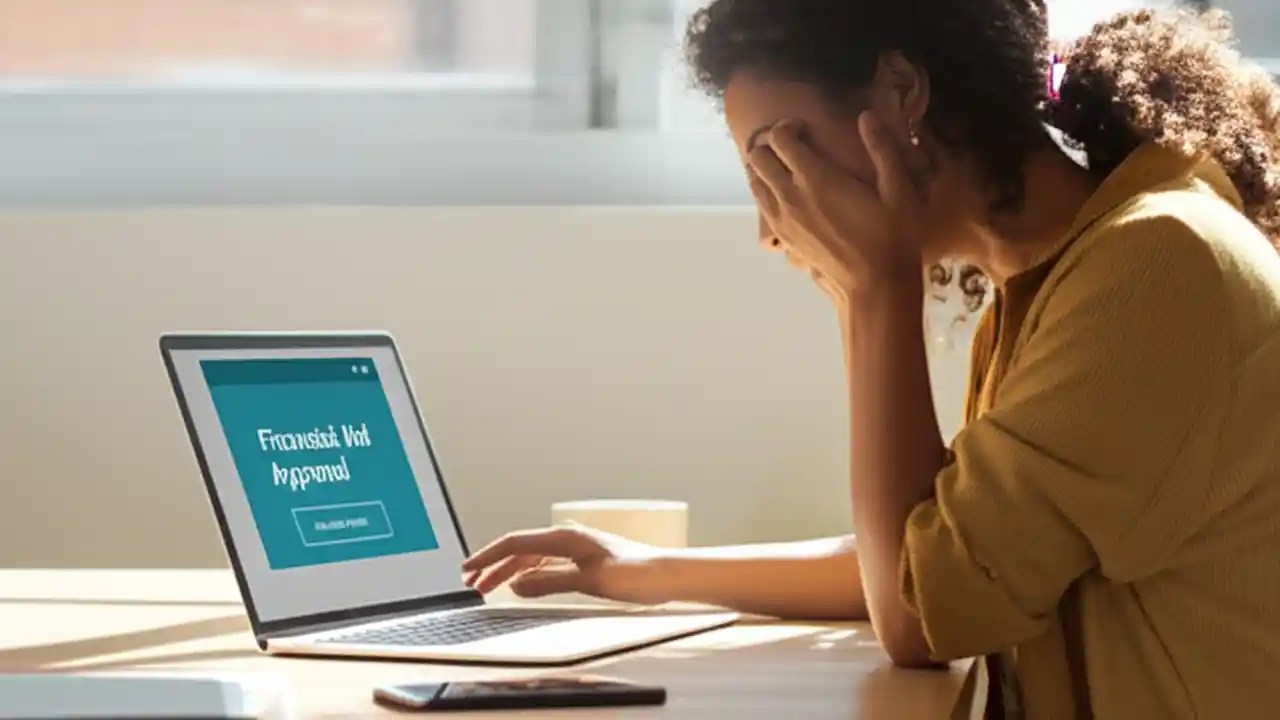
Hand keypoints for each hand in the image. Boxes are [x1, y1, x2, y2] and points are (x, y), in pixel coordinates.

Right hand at [461, 523, 668, 604]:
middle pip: (520, 549)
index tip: (467, 570)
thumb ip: (550, 582)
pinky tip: (523, 585)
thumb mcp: (589, 580)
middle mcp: (569, 539)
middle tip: (470, 582)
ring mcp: (576, 549)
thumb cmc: (636, 574)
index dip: (488, 556)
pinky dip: (529, 574)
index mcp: (566, 537)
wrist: (668, 575)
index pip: (515, 542)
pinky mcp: (585, 561)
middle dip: (493, 565)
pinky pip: (547, 565)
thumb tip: (515, 585)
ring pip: (532, 558)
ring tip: (488, 587)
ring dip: (509, 570)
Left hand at [748, 112, 925, 298]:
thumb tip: (867, 116)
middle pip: (758, 156)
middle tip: (796, 145)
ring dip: (766, 167)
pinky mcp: (783, 237)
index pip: (780, 137)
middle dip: (772, 144)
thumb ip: (882, 149)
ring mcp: (782, 219)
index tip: (806, 128)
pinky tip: (791, 194)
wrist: (874, 286)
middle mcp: (790, 196)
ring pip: (754, 180)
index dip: (789, 125)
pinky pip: (761, 205)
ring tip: (791, 168)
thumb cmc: (893, 236)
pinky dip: (767, 191)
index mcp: (816, 178)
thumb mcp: (898, 189)